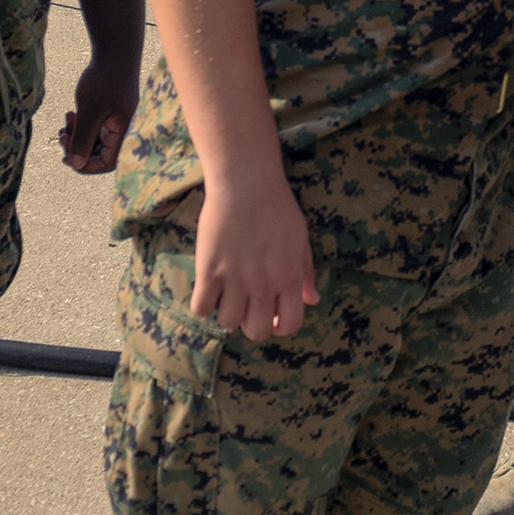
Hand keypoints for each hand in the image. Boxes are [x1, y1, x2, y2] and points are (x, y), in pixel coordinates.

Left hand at [58, 51, 139, 173]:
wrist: (115, 53)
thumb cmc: (104, 80)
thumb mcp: (89, 112)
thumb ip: (82, 140)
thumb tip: (75, 163)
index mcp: (123, 133)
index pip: (106, 164)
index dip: (84, 165)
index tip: (65, 156)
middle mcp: (122, 131)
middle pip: (98, 154)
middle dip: (77, 147)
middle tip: (62, 134)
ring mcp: (117, 122)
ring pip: (94, 142)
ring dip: (77, 135)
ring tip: (67, 119)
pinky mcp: (111, 114)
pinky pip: (95, 129)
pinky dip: (81, 126)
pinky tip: (72, 114)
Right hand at [191, 171, 317, 342]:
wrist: (246, 183)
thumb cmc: (277, 208)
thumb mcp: (301, 239)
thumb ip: (306, 273)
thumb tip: (312, 301)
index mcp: (290, 277)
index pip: (290, 324)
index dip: (280, 326)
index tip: (272, 315)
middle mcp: (264, 284)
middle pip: (257, 331)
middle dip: (253, 322)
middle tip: (248, 304)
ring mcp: (235, 279)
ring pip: (228, 323)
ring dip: (227, 312)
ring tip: (228, 292)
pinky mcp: (209, 271)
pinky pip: (201, 308)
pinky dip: (203, 303)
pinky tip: (209, 287)